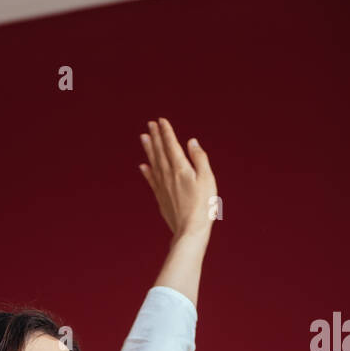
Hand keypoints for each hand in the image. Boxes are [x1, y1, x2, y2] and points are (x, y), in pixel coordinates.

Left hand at [138, 118, 216, 237]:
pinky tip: (143, 166)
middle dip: (155, 137)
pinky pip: (152, 180)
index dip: (166, 132)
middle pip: (160, 152)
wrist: (190, 230)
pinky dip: (147, 171)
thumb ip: (199, 159)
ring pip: (153, 163)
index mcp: (181, 168)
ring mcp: (162, 187)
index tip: (161, 121)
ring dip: (149, 149)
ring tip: (144, 138)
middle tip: (150, 125)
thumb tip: (191, 142)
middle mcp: (168, 175)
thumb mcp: (207, 179)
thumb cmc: (203, 205)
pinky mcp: (161, 198)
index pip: (171, 145)